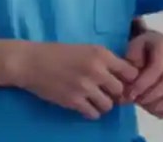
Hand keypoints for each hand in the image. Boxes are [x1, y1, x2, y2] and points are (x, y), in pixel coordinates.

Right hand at [9, 41, 138, 119]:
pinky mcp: (73, 101)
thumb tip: (122, 75)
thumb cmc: (58, 53)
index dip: (129, 78)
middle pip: (121, 90)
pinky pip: (93, 113)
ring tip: (95, 100)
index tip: (123, 81)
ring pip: (108, 105)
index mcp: (101, 54)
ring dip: (104, 104)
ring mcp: (85, 87)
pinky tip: (85, 105)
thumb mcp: (86, 49)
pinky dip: (92, 112)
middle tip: (108, 93)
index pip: (130, 71)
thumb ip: (104, 60)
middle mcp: (97, 70)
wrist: (31, 62)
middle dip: (116, 93)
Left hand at [123, 30, 162, 118]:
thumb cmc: (140, 49)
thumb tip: (133, 79)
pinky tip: (148, 107)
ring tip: (140, 102)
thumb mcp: (131, 48)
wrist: (152, 49)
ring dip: (154, 104)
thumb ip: (130, 61)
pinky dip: (160, 110)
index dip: (143, 83)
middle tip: (134, 100)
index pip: (157, 67)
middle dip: (149, 95)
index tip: (129, 93)